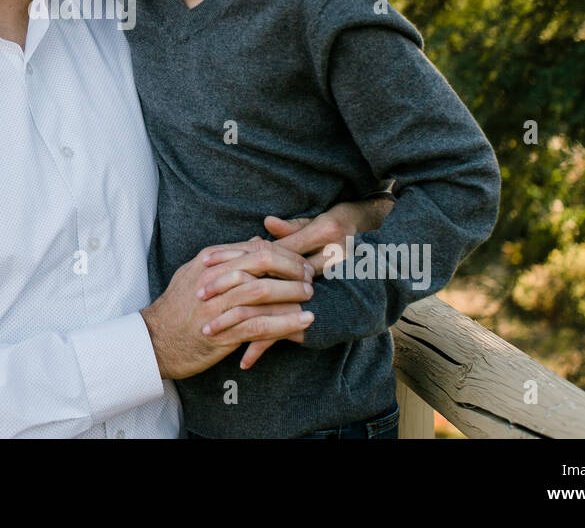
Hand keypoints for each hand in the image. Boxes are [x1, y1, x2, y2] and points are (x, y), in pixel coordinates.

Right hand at [141, 250, 313, 379]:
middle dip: (290, 267)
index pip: (253, 248)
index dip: (282, 252)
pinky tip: (303, 322)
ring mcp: (216, 306)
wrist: (154, 341)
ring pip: (261, 291)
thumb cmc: (177, 308)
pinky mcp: (221, 333)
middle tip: (309, 275)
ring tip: (310, 295)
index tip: (300, 261)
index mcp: (208, 262)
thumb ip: (227, 257)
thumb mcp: (195, 273)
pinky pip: (259, 325)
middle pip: (260, 263)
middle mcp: (212, 279)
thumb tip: (256, 240)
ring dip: (290, 292)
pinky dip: (284, 322)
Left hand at [196, 197, 393, 368]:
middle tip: (195, 300)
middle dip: (222, 293)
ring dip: (234, 324)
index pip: (258, 253)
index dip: (228, 259)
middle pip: (254, 284)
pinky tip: (243, 361)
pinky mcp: (311, 320)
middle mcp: (306, 272)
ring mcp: (307, 298)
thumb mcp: (326, 230)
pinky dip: (261, 348)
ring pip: (261, 312)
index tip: (202, 264)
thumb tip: (267, 224)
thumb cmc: (355, 246)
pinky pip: (281, 335)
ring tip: (208, 333)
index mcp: (306, 245)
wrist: (389, 275)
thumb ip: (295, 230)